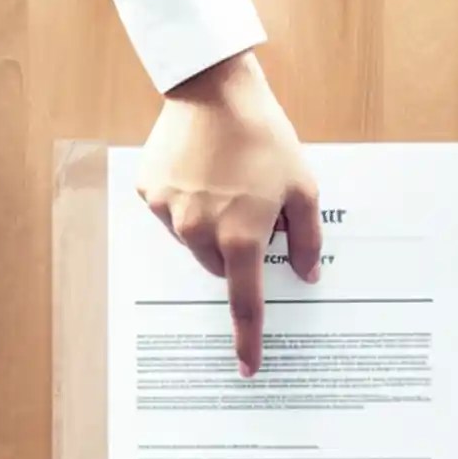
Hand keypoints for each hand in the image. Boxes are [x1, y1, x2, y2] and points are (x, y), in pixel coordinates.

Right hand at [136, 51, 320, 376]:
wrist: (216, 90)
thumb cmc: (266, 138)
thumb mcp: (303, 189)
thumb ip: (307, 241)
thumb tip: (306, 274)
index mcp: (241, 238)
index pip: (246, 305)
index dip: (248, 340)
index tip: (247, 368)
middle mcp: (200, 232)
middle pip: (219, 267)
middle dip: (236, 249)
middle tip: (251, 209)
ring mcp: (170, 213)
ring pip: (193, 241)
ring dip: (210, 225)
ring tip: (225, 181)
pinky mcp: (150, 192)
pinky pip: (170, 213)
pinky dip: (187, 201)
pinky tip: (201, 170)